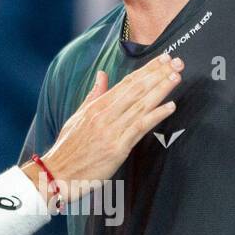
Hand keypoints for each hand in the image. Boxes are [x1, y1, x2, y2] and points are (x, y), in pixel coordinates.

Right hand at [39, 54, 182, 204]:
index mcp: (96, 107)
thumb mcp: (77, 117)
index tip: (163, 59)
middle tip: (177, 61)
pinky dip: (156, 115)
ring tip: (176, 76)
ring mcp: (111, 131)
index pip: (126, 83)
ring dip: (161, 90)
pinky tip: (170, 106)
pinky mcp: (117, 148)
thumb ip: (93, 95)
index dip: (147, 70)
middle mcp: (105, 115)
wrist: (56, 174)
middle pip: (136, 90)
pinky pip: (140, 128)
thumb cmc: (67, 149)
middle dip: (158, 74)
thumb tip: (102, 75)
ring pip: (141, 105)